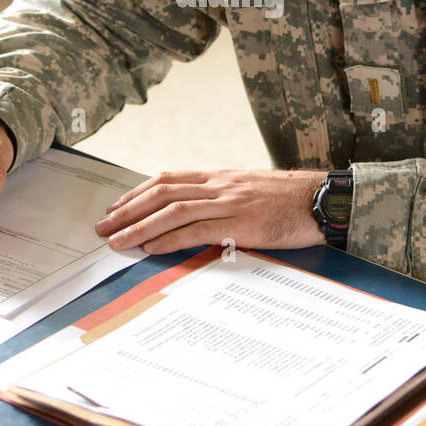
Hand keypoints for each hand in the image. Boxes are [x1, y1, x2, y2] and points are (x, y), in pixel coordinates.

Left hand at [95, 169, 327, 254]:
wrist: (321, 200)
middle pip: (161, 192)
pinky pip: (196, 230)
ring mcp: (229, 202)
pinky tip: (151, 249)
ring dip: (139, 226)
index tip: (116, 207)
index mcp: (220, 177)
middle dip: (127, 210)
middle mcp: (219, 185)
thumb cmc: (289, 200)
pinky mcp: (240, 223)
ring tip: (117, 241)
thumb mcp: (250, 192)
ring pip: (172, 209)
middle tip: (103, 227)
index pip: (168, 179)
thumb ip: (222, 200)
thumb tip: (195, 217)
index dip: (137, 193)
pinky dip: (169, 239)